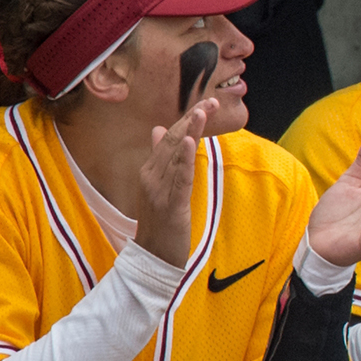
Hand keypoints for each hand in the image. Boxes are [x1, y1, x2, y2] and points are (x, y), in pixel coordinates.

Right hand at [135, 98, 215, 267]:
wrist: (152, 257)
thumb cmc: (158, 223)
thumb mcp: (158, 187)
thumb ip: (160, 158)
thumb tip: (159, 129)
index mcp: (149, 171)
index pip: (169, 138)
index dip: (187, 120)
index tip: (206, 105)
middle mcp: (151, 176)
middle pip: (173, 141)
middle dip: (192, 120)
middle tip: (211, 102)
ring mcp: (159, 191)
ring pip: (176, 155)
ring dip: (190, 132)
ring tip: (202, 112)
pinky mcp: (171, 206)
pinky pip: (179, 179)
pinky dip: (185, 159)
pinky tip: (191, 142)